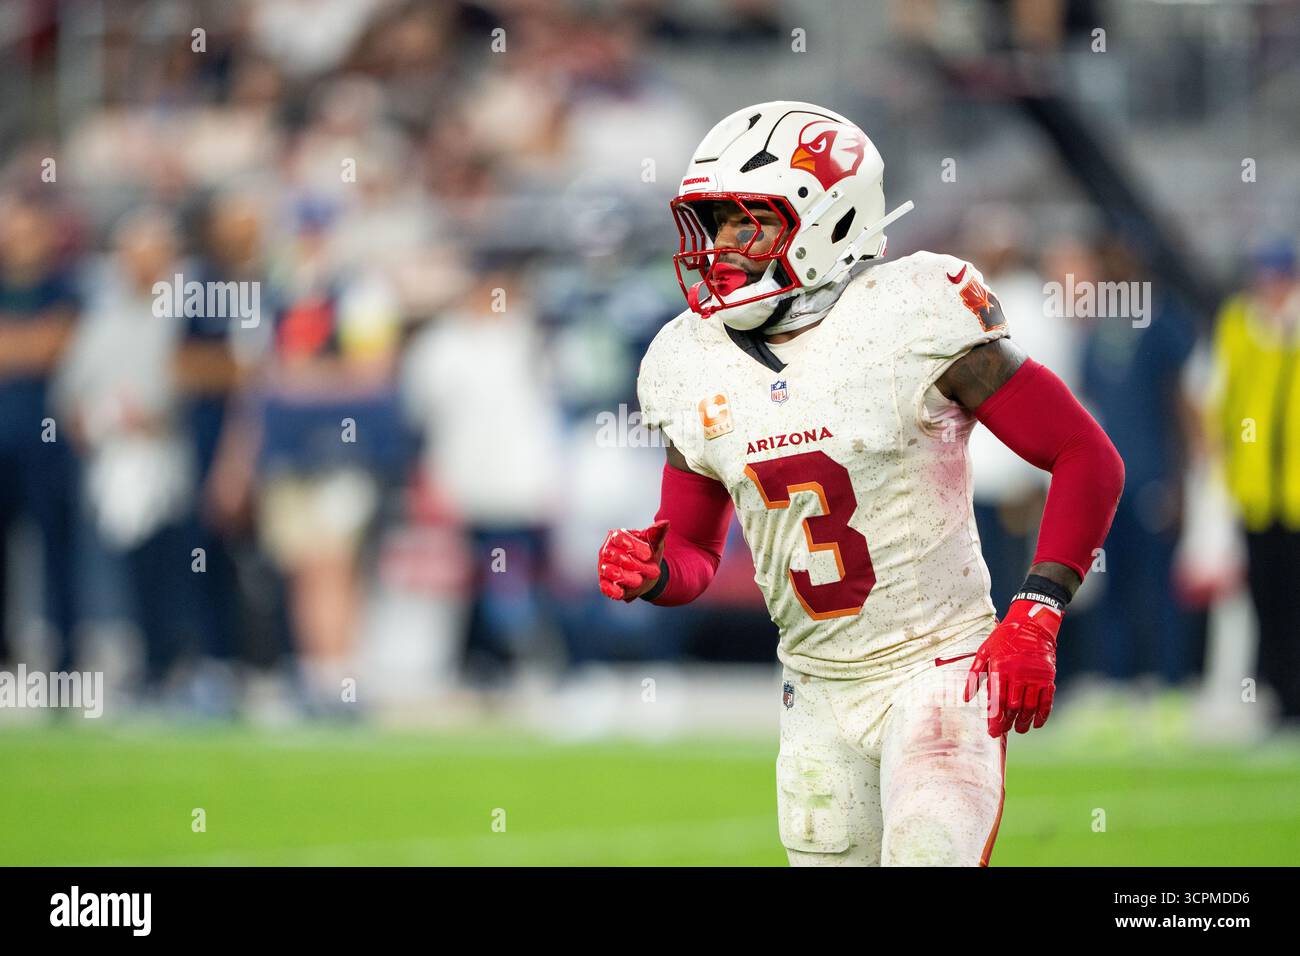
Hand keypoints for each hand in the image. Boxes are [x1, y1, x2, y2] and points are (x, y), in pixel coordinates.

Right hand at [598, 520, 668, 601]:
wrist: (647, 572)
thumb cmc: (648, 554)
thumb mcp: (654, 543)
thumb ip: (657, 533)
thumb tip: (665, 523)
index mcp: (616, 537)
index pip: (619, 538)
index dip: (633, 546)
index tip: (648, 554)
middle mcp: (606, 551)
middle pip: (615, 556)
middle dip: (635, 564)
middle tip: (653, 571)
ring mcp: (604, 567)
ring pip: (610, 571)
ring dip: (628, 577)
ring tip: (641, 580)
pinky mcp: (605, 583)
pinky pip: (605, 587)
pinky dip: (613, 590)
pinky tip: (622, 591)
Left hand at [964, 599, 1060, 736]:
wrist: (1032, 624)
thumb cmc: (1004, 637)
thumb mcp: (984, 651)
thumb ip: (974, 675)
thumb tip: (966, 698)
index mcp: (1000, 668)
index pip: (997, 701)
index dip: (994, 719)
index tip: (992, 732)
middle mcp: (1018, 674)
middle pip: (1013, 707)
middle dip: (1008, 723)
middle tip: (1003, 732)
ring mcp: (1035, 677)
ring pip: (1029, 707)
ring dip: (1024, 721)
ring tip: (1018, 730)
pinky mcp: (1048, 677)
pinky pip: (1046, 701)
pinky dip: (1042, 715)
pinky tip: (1036, 724)